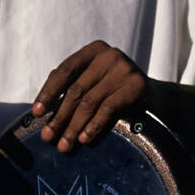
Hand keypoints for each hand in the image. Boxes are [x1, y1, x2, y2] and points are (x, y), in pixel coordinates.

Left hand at [33, 41, 147, 150]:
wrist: (156, 96)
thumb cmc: (117, 89)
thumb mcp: (96, 79)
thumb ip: (74, 86)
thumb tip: (42, 112)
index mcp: (94, 50)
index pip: (65, 70)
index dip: (49, 92)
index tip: (37, 113)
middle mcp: (109, 55)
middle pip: (76, 89)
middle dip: (60, 116)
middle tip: (48, 137)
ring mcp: (124, 69)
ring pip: (90, 102)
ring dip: (74, 127)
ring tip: (64, 145)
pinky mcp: (136, 85)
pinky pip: (108, 109)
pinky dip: (94, 126)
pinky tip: (85, 139)